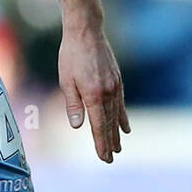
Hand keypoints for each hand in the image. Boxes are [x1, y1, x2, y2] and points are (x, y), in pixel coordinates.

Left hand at [58, 25, 129, 162]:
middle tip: (110, 159)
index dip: (101, 143)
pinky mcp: (117, 80)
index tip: (104, 157)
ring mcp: (115, 86)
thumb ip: (73, 104)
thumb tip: (78, 126)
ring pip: (117, 115)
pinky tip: (125, 127)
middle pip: (109, 123)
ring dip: (117, 133)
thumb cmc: (71, 56)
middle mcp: (108, 93)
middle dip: (110, 143)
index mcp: (93, 95)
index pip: (98, 125)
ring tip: (118, 147)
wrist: (86, 32)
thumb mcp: (66, 80)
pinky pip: (121, 104)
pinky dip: (122, 117)